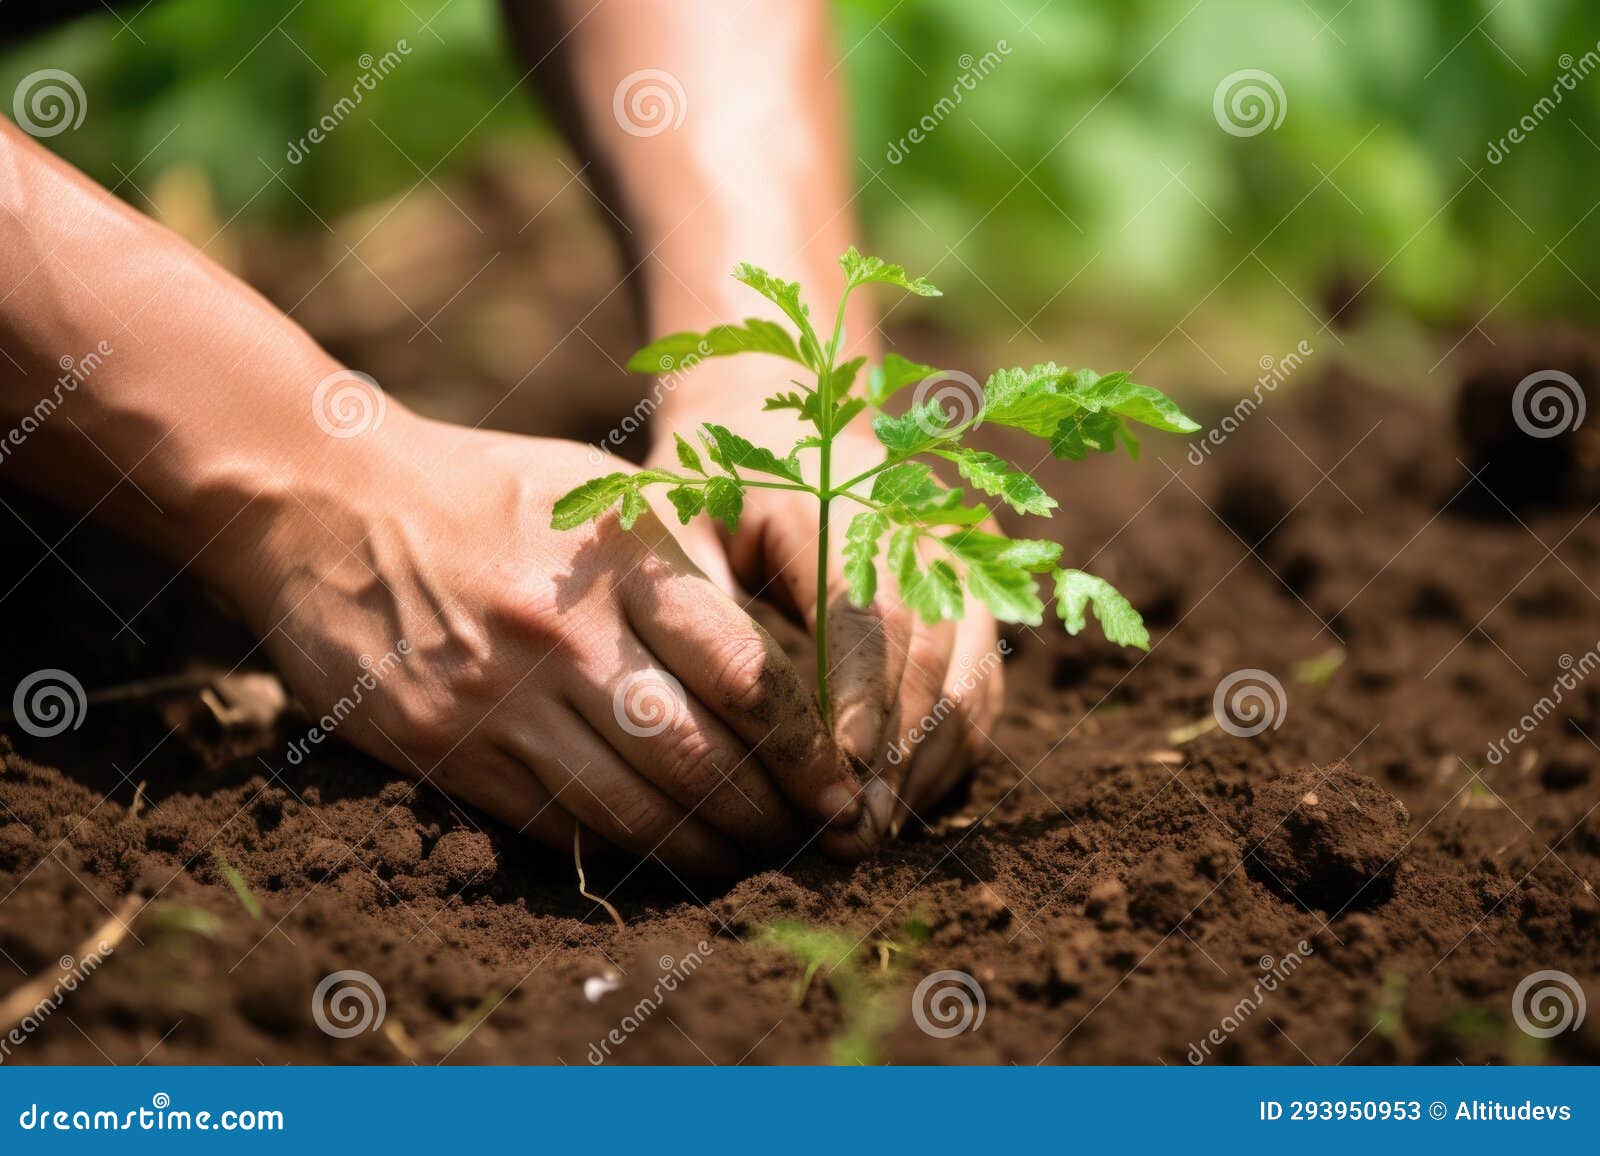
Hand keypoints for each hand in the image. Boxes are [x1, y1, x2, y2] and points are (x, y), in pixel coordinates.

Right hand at [218, 406, 866, 875]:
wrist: (323, 502)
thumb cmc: (486, 490)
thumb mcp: (598, 494)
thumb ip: (684, 568)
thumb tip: (778, 657)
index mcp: (622, 560)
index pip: (745, 673)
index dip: (807, 745)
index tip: (843, 781)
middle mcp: (568, 634)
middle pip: (699, 757)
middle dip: (771, 814)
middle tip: (814, 838)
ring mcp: (503, 699)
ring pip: (633, 808)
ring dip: (708, 850)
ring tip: (752, 860)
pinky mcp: (450, 748)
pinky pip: (557, 824)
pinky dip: (622, 852)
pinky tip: (663, 857)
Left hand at [646, 406, 1003, 839]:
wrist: (784, 420)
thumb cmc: (712, 481)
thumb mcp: (676, 518)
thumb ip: (695, 601)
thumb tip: (700, 713)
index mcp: (838, 495)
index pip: (867, 606)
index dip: (859, 696)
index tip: (834, 774)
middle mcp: (919, 523)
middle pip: (927, 652)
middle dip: (890, 753)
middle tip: (849, 835)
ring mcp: (962, 558)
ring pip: (965, 677)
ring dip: (921, 765)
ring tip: (870, 833)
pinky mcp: (978, 593)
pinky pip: (980, 686)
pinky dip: (945, 752)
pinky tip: (897, 803)